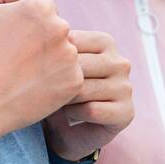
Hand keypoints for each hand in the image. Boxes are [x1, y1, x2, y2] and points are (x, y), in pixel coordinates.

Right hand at [0, 0, 82, 139]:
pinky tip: (32, 87)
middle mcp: (61, 27)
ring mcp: (70, 56)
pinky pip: (68, 78)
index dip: (27, 24)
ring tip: (22, 75)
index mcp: (40, 6)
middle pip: (56, 30)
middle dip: (41, 42)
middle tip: (17, 59)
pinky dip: (54, 83)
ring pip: (63, 54)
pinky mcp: (74, 82)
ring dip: (49, 61)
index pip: (43, 9)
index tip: (13, 39)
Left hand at [42, 29, 133, 160]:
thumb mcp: (54, 64)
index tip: (38, 68)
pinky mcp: (126, 112)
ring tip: (55, 101)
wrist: (67, 130)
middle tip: (43, 89)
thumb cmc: (58, 90)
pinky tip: (68, 114)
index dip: (51, 57)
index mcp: (105, 42)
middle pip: (79, 65)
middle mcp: (120, 63)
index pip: (72, 42)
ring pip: (84, 89)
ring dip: (63, 98)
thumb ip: (52, 48)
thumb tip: (38, 33)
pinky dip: (74, 113)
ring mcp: (126, 88)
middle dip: (57, 80)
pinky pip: (91, 109)